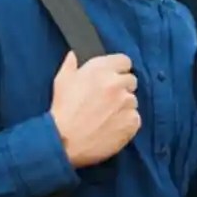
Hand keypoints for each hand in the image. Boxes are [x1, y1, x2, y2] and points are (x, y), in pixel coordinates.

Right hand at [49, 52, 140, 167]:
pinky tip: (111, 127)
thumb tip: (74, 55)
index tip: (114, 78)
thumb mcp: (61, 81)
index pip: (125, 61)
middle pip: (131, 81)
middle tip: (108, 100)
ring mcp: (127, 103)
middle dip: (122, 88)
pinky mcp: (132, 122)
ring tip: (107, 116)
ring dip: (124, 106)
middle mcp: (117, 83)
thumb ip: (70, 65)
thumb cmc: (62, 110)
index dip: (119, 70)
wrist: (64, 140)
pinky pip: (135, 118)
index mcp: (101, 70)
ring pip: (133, 101)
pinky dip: (126, 122)